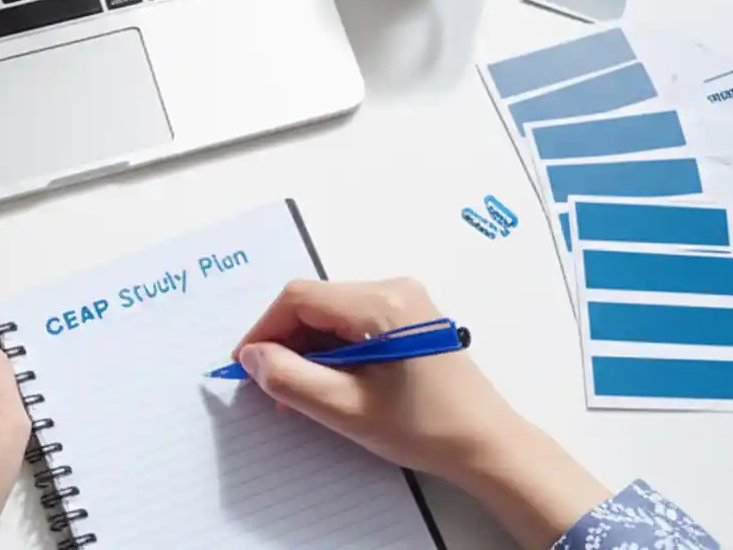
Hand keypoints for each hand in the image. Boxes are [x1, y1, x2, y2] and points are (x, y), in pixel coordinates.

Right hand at [235, 279, 608, 548]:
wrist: (486, 443)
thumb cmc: (425, 428)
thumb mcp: (348, 409)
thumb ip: (292, 379)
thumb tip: (253, 357)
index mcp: (383, 304)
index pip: (300, 298)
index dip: (264, 329)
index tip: (246, 365)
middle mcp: (394, 288)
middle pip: (314, 301)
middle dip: (285, 340)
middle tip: (271, 384)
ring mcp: (404, 299)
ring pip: (330, 311)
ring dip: (306, 346)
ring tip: (300, 389)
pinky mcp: (408, 315)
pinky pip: (351, 320)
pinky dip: (330, 347)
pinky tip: (328, 380)